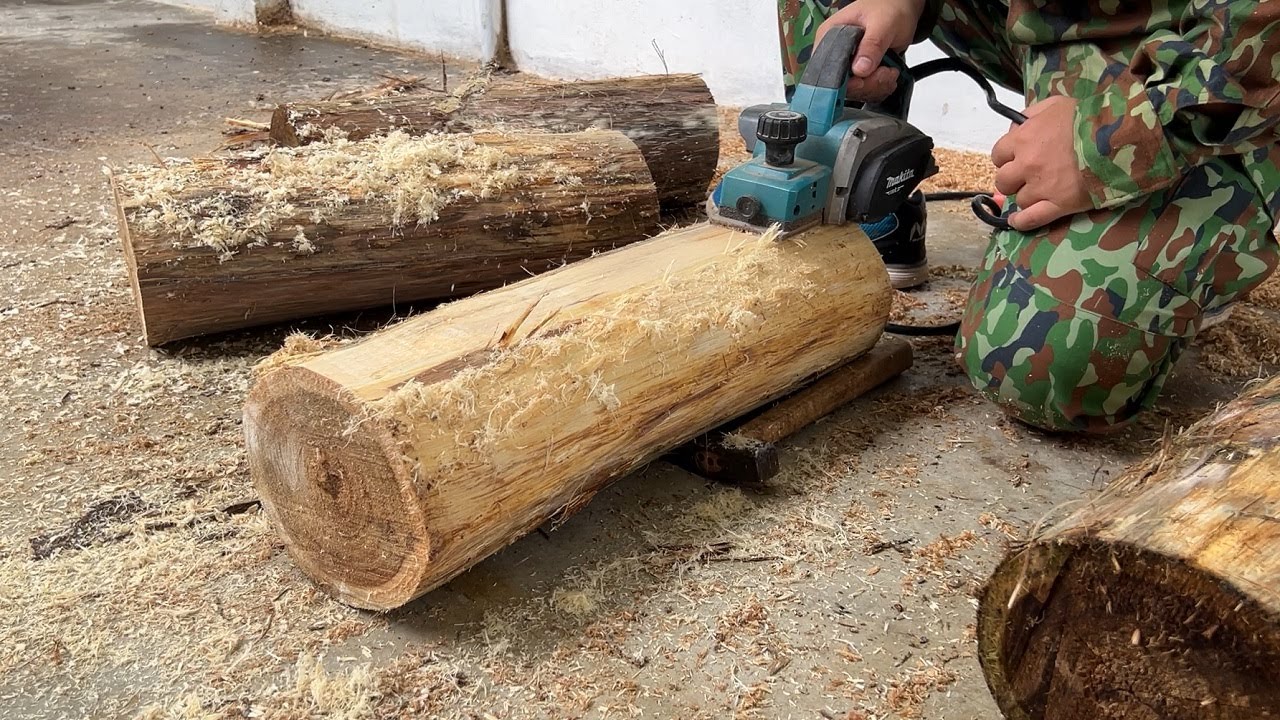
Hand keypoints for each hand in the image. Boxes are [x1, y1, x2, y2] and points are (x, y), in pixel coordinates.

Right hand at [815, 0, 927, 101]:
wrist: (902, 7)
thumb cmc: (888, 7)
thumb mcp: (882, 23)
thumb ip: (872, 45)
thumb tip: (860, 70)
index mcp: (829, 36)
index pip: (826, 69)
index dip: (844, 81)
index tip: (864, 81)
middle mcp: (834, 52)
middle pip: (841, 84)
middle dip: (867, 84)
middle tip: (885, 72)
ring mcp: (846, 63)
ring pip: (854, 90)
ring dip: (876, 86)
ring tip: (889, 71)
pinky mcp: (858, 72)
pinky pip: (864, 90)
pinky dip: (880, 87)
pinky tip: (888, 74)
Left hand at [991, 96, 1094, 230]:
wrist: (1118, 136)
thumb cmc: (1088, 117)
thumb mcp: (1055, 105)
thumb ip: (1030, 115)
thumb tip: (1015, 129)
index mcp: (1023, 139)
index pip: (998, 154)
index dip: (1007, 157)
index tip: (1016, 158)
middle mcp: (1026, 165)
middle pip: (1004, 180)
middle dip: (1013, 178)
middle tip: (1027, 176)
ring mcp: (1041, 187)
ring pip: (1020, 199)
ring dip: (1026, 196)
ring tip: (1039, 192)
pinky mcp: (1058, 205)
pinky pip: (1030, 219)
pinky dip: (1021, 222)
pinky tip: (1016, 221)